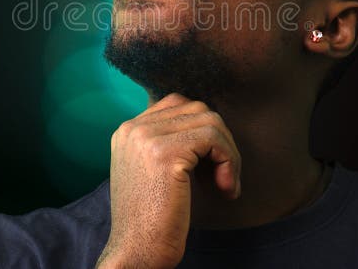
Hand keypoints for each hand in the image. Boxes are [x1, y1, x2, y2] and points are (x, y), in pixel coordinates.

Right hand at [96, 93, 241, 268]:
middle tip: (223, 177)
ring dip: (228, 152)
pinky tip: (225, 188)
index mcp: (128, 131)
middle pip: (197, 109)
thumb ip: (170, 143)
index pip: (178, 104)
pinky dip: (229, 160)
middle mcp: (133, 128)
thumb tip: (210, 123)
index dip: (204, 132)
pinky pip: (214, 138)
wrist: (137, 253)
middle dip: (220, 140)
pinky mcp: (165, 152)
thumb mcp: (156, 172)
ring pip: (209, 120)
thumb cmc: (154, 221)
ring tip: (225, 184)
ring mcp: (146, 137)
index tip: (210, 166)